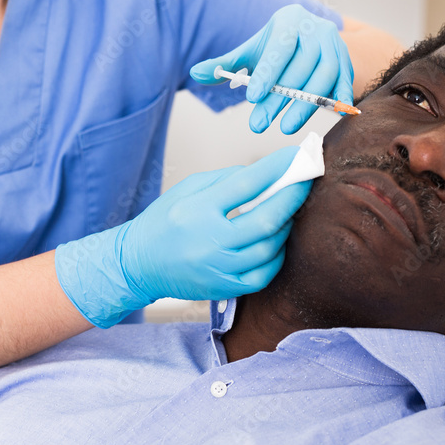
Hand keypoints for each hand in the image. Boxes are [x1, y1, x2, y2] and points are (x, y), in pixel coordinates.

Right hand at [55, 146, 311, 327]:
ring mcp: (217, 268)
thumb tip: (266, 174)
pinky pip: (262, 274)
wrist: (138, 264)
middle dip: (293, 197)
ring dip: (285, 226)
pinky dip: (275, 256)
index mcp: (197, 210)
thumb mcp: (187, 189)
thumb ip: (226, 180)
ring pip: (269, 248)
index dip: (278, 168)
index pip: (247, 184)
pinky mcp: (223, 288)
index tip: (297, 156)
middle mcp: (208, 241)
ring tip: (288, 210)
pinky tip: (275, 241)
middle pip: (266, 219)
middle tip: (307, 180)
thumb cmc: (163, 222)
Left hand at [190, 4, 353, 134]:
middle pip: (300, 67)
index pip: (280, 47)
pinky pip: (346, 83)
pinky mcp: (348, 62)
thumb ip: (225, 64)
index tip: (252, 98)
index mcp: (290, 20)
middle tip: (259, 124)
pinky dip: (338, 100)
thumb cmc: (276, 49)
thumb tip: (195, 72)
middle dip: (279, 99)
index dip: (267, 73)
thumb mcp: (250, 52)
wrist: (308, 41)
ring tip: (285, 127)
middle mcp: (317, 29)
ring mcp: (336, 45)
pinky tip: (327, 119)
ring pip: (324, 76)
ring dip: (305, 106)